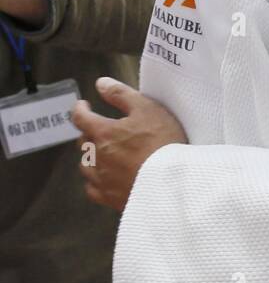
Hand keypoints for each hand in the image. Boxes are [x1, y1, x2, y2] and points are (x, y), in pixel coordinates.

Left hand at [73, 78, 186, 211]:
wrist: (174, 182)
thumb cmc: (164, 143)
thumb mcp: (148, 109)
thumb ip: (121, 95)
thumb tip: (101, 84)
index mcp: (103, 132)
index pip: (80, 117)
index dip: (80, 109)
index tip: (83, 106)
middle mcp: (97, 156)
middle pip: (83, 141)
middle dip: (89, 133)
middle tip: (101, 130)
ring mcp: (102, 179)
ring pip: (85, 165)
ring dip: (91, 157)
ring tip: (104, 154)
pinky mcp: (109, 198)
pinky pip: (92, 189)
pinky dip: (95, 181)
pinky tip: (105, 178)